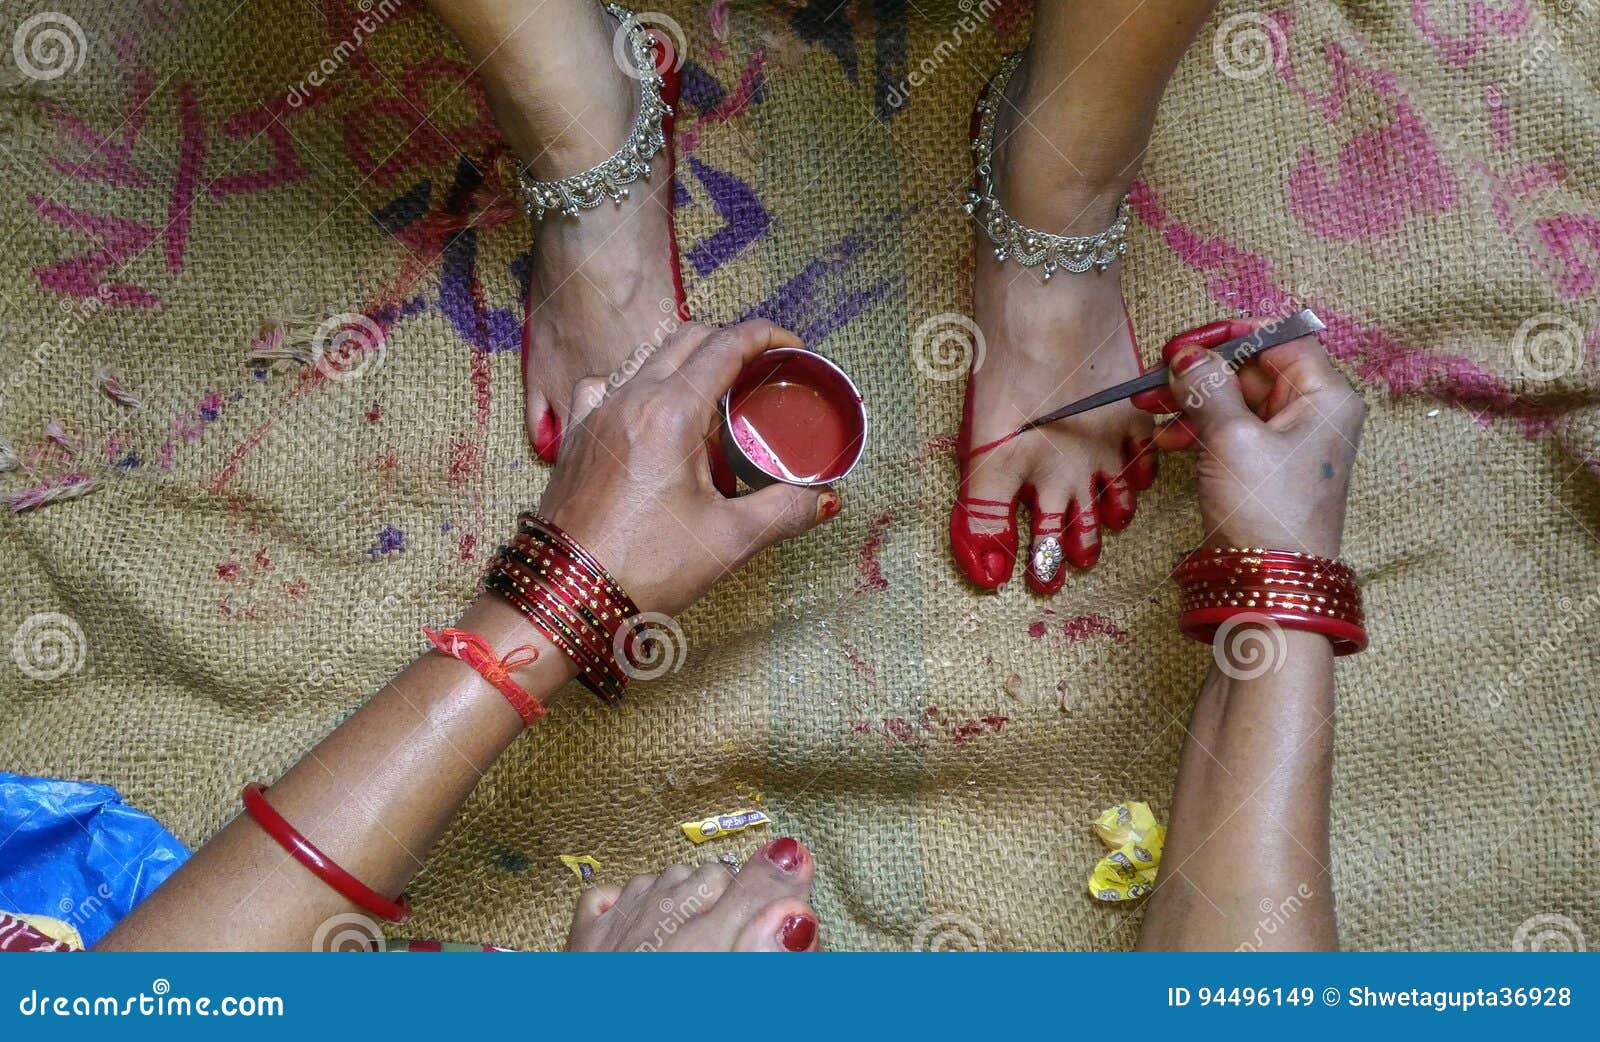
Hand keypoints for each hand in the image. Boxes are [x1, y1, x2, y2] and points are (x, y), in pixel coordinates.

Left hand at [537, 319, 841, 615]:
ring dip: (684, 362)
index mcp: (672, 411)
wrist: (565, 597)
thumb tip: (824, 499)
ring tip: (711, 398)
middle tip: (760, 373)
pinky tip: (646, 415)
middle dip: (729, 344)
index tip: (790, 347)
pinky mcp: (576, 437)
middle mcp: (630, 398)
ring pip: (645, 358)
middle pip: (686, 340)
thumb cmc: (645, 566)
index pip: (726, 346)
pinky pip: (606, 387)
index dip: (765, 337)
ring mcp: (596, 414)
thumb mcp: (729, 540)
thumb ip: (784, 510)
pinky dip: (635, 385)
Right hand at [1138, 318, 1365, 558]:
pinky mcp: (1268, 471)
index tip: (1183, 345)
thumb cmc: (1264, 508)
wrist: (1270, 587)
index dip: (1230, 338)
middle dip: (1202, 374)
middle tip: (1153, 380)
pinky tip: (1167, 442)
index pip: (1281, 340)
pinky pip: (1233, 434)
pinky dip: (1200, 431)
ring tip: (1149, 411)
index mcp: (1326, 397)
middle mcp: (1316, 415)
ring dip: (1193, 404)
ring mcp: (1292, 445)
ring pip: (1237, 403)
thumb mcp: (1231, 439)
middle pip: (1255, 371)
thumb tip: (1186, 354)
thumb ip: (1207, 387)